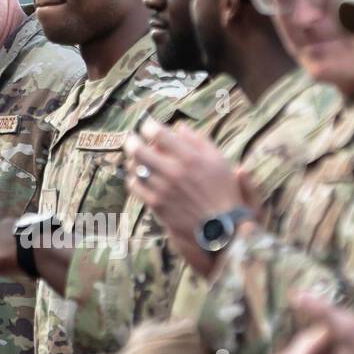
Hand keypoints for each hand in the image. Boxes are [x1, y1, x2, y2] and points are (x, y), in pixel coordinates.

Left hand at [125, 119, 247, 275]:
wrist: (221, 228)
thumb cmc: (222, 192)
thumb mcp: (218, 161)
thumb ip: (198, 141)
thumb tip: (179, 127)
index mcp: (190, 157)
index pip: (158, 133)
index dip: (147, 126)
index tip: (146, 126)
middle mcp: (174, 172)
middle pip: (139, 149)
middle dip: (131, 141)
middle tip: (132, 140)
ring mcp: (163, 189)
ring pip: (135, 168)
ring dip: (132, 160)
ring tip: (135, 158)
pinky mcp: (156, 205)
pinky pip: (135, 186)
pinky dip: (133, 178)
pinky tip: (138, 177)